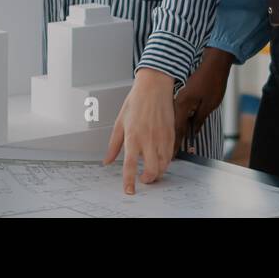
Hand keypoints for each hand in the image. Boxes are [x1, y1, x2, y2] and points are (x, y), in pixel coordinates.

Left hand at [103, 68, 175, 194]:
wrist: (154, 87)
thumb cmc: (136, 101)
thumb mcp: (120, 122)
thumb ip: (114, 145)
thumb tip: (107, 160)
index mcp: (132, 137)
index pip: (130, 165)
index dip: (129, 181)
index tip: (129, 190)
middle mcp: (148, 139)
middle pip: (151, 170)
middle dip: (148, 180)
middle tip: (143, 179)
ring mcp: (161, 138)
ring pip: (163, 166)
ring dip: (158, 173)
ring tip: (152, 171)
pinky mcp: (171, 135)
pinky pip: (170, 155)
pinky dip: (166, 162)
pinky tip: (160, 160)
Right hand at [172, 48, 234, 154]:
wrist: (213, 62)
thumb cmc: (213, 81)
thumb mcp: (210, 104)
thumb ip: (199, 119)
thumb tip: (193, 132)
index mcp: (183, 104)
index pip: (177, 129)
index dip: (174, 144)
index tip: (171, 156)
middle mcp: (178, 102)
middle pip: (172, 126)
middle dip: (171, 141)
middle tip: (169, 156)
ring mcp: (179, 98)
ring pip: (173, 120)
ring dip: (173, 132)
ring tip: (171, 146)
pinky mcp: (183, 96)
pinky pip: (177, 113)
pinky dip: (177, 123)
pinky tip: (178, 129)